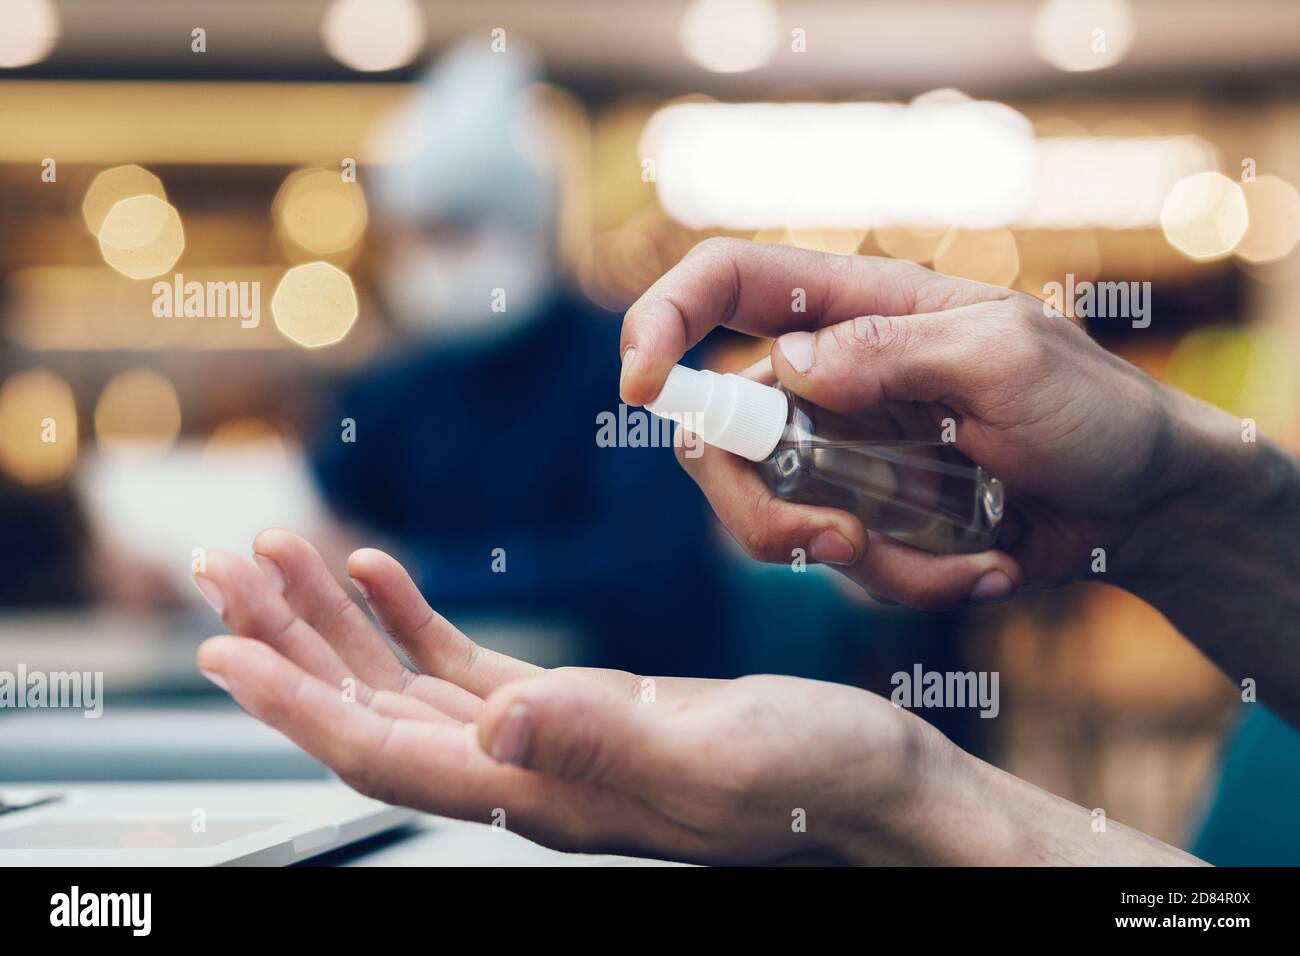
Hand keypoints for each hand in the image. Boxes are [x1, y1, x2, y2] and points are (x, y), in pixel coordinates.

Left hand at [191, 530, 936, 863]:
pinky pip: (465, 665)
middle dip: (290, 643)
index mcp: (549, 798)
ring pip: (407, 687)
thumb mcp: (720, 756)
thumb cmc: (818, 780)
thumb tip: (490, 724)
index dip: (298, 705)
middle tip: (221, 570)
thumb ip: (602, 743)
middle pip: (374, 715)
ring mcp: (548, 744)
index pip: (387, 756)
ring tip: (275, 556)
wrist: (871, 785)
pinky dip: (412, 616)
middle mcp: (529, 778)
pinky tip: (381, 574)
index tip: (222, 649)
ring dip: (336, 622)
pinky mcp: (579, 711)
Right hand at [619, 238, 1229, 608]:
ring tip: (960, 557)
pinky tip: (985, 567)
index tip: (639, 386)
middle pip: (714, 430)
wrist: (1143, 504)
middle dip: (756, 504)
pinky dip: (906, 582)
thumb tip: (785, 368)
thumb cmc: (1093, 410)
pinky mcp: (859, 515)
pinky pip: (835, 562)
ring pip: (765, 512)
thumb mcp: (1006, 358)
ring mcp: (836, 451)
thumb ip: (891, 351)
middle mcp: (827, 378)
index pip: (725, 282)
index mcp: (856, 307)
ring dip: (852, 556)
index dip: (662, 319)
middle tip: (833, 541)